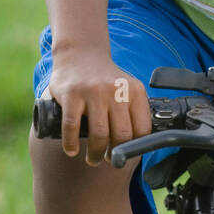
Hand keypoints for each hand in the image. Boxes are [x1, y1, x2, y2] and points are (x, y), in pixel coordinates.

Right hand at [43, 46, 151, 163]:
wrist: (80, 54)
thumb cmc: (104, 78)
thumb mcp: (127, 88)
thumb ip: (134, 110)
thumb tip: (141, 145)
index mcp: (134, 91)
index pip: (142, 129)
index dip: (135, 148)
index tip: (126, 155)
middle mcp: (116, 90)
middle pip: (122, 136)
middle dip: (115, 155)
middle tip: (107, 160)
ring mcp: (93, 91)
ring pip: (99, 135)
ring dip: (95, 154)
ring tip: (92, 159)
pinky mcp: (71, 94)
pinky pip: (72, 127)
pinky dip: (71, 143)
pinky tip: (71, 150)